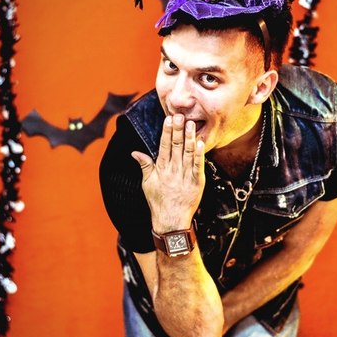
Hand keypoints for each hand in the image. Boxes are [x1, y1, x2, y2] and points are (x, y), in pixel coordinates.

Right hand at [131, 114, 204, 232]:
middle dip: (178, 130)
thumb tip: (135, 152)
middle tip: (181, 116)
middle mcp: (173, 171)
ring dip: (189, 137)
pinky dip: (199, 154)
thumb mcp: (147, 184)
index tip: (169, 119)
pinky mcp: (197, 182)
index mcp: (161, 169)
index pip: (163, 146)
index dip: (166, 132)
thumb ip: (144, 165)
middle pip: (175, 146)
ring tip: (192, 124)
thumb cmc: (158, 202)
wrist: (171, 221)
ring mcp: (185, 176)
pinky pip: (198, 166)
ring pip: (187, 153)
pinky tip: (201, 142)